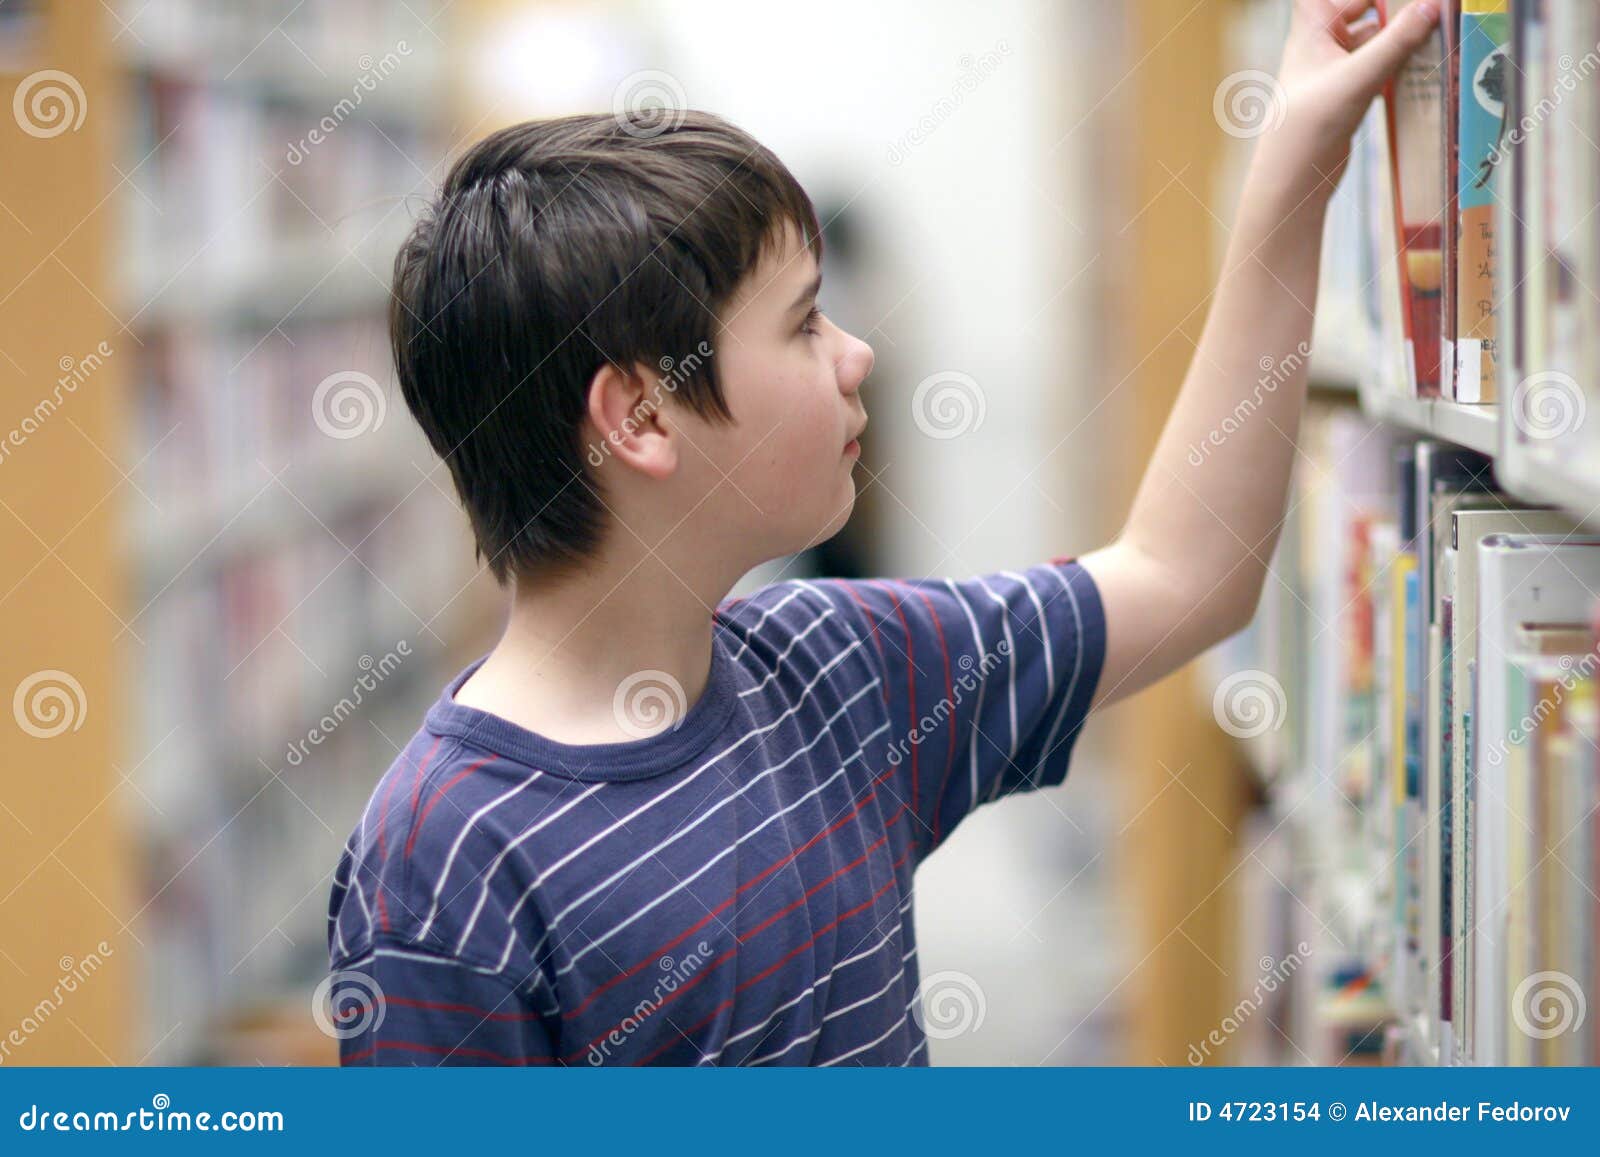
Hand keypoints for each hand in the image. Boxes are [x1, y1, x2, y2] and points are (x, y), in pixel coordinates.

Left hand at [1250, 0, 1439, 217]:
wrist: (1294, 178)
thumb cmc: (1309, 125)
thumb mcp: (1357, 76)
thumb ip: (1397, 40)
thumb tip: (1433, 4)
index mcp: (1311, 27)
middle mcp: (1321, 43)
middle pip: (1363, 8)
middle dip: (1396, 9)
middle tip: (1432, 8)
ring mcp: (1335, 68)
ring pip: (1375, 39)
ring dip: (1402, 36)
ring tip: (1439, 30)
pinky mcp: (1348, 92)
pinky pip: (1379, 65)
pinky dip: (1399, 62)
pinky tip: (1427, 62)